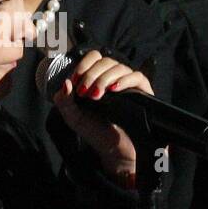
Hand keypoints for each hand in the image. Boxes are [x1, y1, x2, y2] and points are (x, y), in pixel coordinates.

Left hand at [51, 51, 153, 174]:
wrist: (114, 150)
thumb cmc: (95, 132)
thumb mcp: (73, 117)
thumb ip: (64, 101)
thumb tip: (65, 83)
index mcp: (98, 78)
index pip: (94, 58)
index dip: (84, 65)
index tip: (75, 81)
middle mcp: (114, 78)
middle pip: (105, 61)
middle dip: (91, 75)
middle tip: (84, 92)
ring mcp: (129, 84)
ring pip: (120, 67)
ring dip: (104, 79)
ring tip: (96, 96)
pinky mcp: (143, 92)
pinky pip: (137, 77)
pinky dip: (125, 80)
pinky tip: (114, 90)